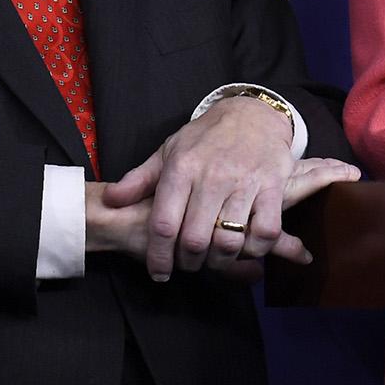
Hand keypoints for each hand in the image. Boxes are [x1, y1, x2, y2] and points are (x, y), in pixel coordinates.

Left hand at [87, 158, 359, 280]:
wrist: (254, 113)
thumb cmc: (207, 137)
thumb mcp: (170, 150)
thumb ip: (140, 179)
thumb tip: (111, 200)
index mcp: (182, 169)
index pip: (164, 225)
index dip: (159, 257)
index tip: (159, 272)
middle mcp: (212, 177)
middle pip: (195, 241)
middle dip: (189, 263)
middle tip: (190, 263)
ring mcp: (245, 183)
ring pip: (229, 241)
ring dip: (220, 259)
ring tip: (215, 257)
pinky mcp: (273, 187)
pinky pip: (265, 232)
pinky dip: (255, 248)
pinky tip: (246, 245)